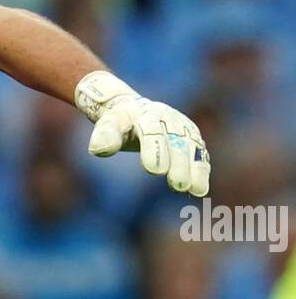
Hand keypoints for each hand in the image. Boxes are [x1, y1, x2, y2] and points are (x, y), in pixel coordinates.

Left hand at [74, 70, 210, 196]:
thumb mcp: (109, 124)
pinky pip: (199, 153)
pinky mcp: (192, 138)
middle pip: (176, 141)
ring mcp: (183, 128)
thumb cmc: (119, 121)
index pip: (151, 131)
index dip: (154, 149)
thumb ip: (105, 135)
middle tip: (178, 185)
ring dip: (194, 168)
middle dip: (178, 163)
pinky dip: (201, 170)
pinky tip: (200, 189)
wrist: (135, 108)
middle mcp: (169, 119)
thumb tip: (98, 149)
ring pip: (192, 147)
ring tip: (195, 190)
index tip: (155, 171)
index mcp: (146, 114)